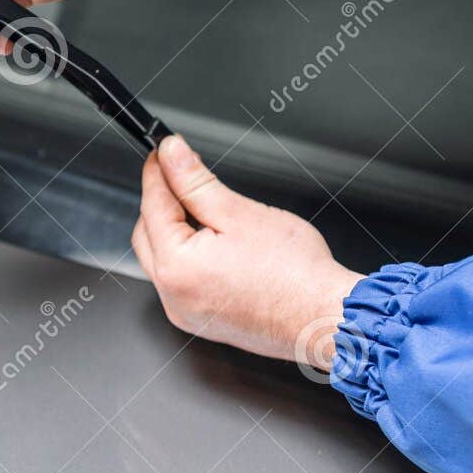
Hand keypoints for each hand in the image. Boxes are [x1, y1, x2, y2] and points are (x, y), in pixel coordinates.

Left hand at [131, 136, 362, 370]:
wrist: (324, 316)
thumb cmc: (294, 274)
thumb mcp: (238, 212)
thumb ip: (196, 182)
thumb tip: (172, 155)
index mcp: (175, 268)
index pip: (152, 206)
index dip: (158, 173)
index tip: (163, 152)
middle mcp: (173, 297)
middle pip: (148, 234)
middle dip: (162, 202)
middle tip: (184, 174)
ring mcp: (186, 313)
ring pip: (164, 260)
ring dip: (176, 230)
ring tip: (208, 208)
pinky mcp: (204, 321)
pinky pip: (183, 281)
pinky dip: (191, 257)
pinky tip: (217, 242)